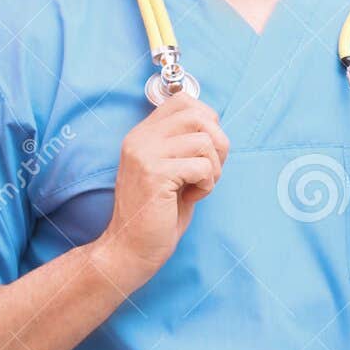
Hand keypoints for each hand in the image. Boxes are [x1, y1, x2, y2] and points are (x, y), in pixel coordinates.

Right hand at [96, 89, 228, 283]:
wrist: (131, 249)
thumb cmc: (157, 213)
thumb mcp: (169, 169)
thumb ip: (184, 144)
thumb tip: (215, 127)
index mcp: (142, 135)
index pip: (183, 100)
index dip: (207, 120)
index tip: (205, 150)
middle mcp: (140, 139)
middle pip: (199, 115)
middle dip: (218, 143)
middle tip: (210, 169)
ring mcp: (145, 155)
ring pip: (205, 141)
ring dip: (214, 167)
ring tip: (199, 186)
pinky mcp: (155, 175)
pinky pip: (203, 167)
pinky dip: (207, 184)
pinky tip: (191, 197)